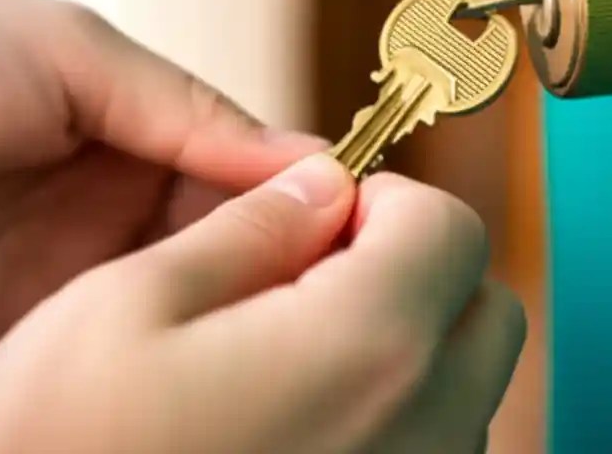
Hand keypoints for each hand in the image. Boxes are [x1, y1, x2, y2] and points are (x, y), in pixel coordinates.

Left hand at [0, 0, 324, 381]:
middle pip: (235, 249)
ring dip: (233, 329)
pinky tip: (203, 387)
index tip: (371, 233)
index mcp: (143, 130)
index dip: (313, 200)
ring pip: (186, 313)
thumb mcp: (69, 53)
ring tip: (289, 352)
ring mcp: (76, 279)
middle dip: (285, 272)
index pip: (256, 172)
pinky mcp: (25, 342)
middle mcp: (121, 208)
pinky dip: (158, 375)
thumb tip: (307, 157)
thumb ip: (186, 106)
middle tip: (342, 307)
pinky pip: (111, 362)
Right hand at [0, 155, 525, 453]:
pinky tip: (299, 419)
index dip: (384, 197)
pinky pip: (433, 453)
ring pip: (468, 386)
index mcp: (368, 349)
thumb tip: (320, 185)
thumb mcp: (126, 304)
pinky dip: (395, 415)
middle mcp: (421, 433)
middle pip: (484, 307)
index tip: (324, 209)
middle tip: (319, 270)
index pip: (448, 226)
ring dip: (411, 342)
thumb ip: (250, 229)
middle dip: (417, 264)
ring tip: (295, 352)